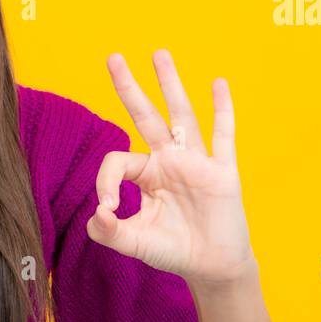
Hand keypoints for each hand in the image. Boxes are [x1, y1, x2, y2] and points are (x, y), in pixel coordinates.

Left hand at [86, 49, 255, 287]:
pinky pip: (223, 136)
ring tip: (159, 54)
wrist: (212, 267)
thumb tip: (97, 214)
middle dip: (129, 88)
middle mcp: (169, 160)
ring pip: (182, 116)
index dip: (105, 181)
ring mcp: (197, 162)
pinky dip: (222, 109)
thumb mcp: (134, 243)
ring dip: (171, 85)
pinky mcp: (223, 172)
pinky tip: (219, 83)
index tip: (108, 208)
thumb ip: (110, 232)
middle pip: (145, 116)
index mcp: (146, 174)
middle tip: (112, 57)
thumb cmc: (172, 251)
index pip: (118, 160)